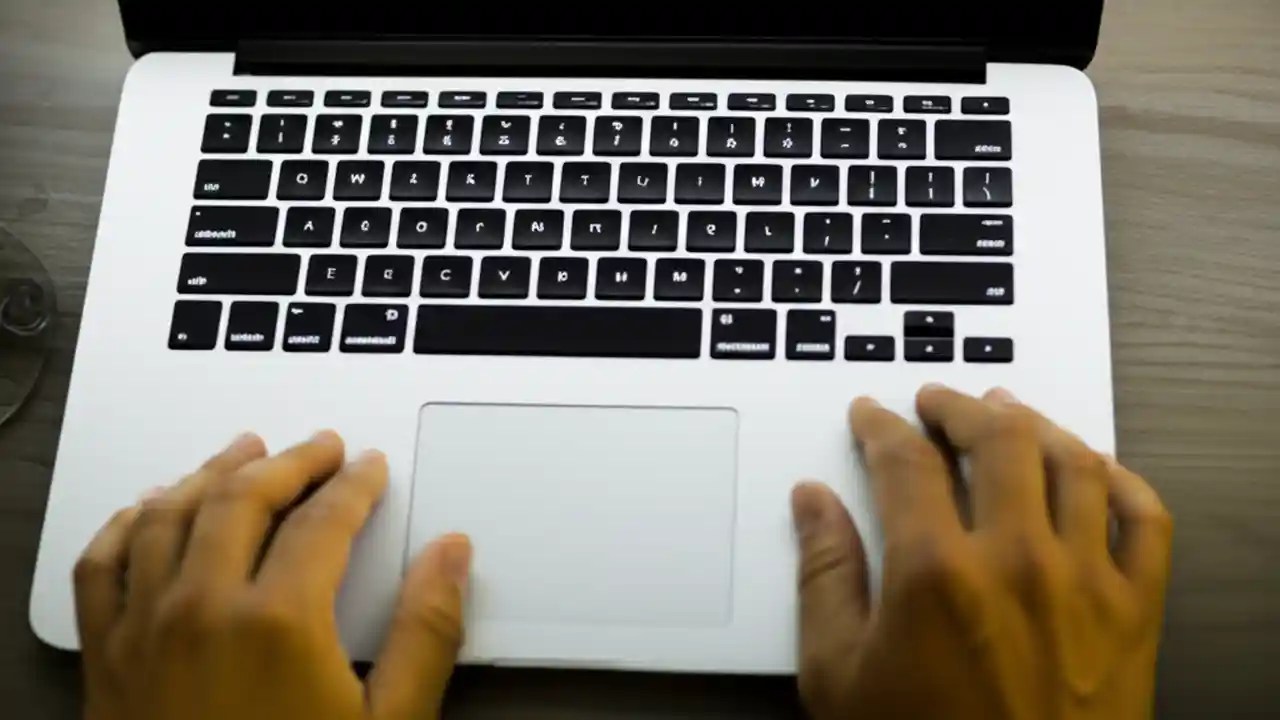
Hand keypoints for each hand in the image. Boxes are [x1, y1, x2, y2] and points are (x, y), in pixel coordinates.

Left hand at [74, 431, 471, 719]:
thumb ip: (426, 634)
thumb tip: (451, 556)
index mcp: (279, 621)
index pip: (325, 517)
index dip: (354, 483)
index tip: (367, 468)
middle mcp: (203, 609)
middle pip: (244, 496)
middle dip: (290, 460)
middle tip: (320, 447)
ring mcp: (145, 630)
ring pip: (171, 513)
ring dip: (211, 472)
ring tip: (243, 452)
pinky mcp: (106, 659)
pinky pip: (102, 563)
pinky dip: (129, 523)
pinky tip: (151, 509)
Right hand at [792, 386, 1172, 719]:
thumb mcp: (838, 674)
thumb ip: (823, 576)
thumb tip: (812, 502)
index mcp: (936, 573)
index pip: (905, 459)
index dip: (882, 424)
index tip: (873, 415)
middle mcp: (1018, 561)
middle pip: (996, 437)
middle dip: (959, 405)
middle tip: (938, 401)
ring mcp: (1087, 582)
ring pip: (1073, 460)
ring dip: (1036, 423)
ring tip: (1009, 413)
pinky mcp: (1137, 612)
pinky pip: (1144, 517)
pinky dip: (1121, 477)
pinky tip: (1095, 467)